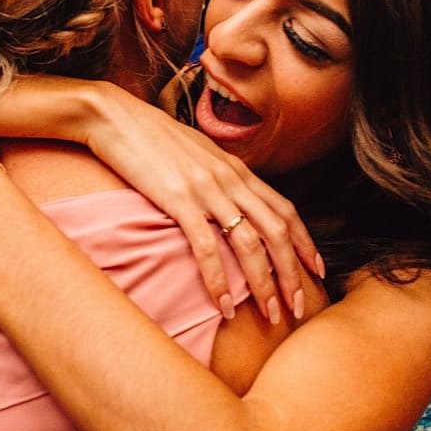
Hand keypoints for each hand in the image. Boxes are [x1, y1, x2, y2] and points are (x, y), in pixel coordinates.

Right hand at [81, 86, 321, 322]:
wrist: (115, 117)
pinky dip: (219, 280)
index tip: (316, 270)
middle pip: (276, 231)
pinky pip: (207, 246)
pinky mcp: (178, 200)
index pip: (284, 209)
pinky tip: (224, 304)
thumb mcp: (197, 154)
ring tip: (270, 313)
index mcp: (237, 169)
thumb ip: (219, 178)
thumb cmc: (151, 137)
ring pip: (249, 243)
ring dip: (264, 283)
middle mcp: (230, 179)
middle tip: (297, 307)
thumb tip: (231, 201)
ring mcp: (206, 189)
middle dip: (291, 274)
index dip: (304, 242)